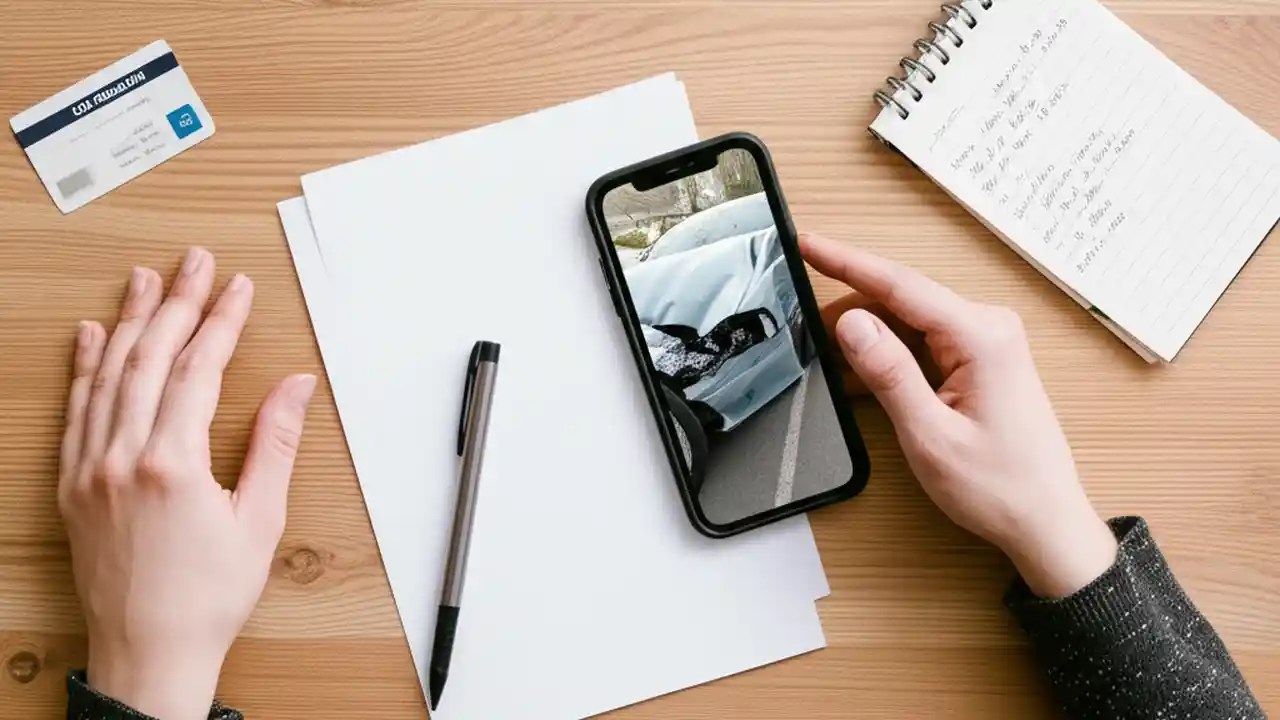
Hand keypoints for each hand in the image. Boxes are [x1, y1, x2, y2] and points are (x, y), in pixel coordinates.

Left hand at [58, 248, 315, 718]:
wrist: (149, 652)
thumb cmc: (207, 597)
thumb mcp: (259, 520)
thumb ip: (275, 443)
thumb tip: (295, 387)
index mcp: (172, 464)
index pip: (197, 369)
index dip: (219, 321)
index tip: (235, 288)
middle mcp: (121, 458)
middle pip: (148, 359)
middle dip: (176, 303)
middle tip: (195, 263)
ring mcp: (89, 470)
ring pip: (106, 376)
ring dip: (128, 322)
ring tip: (145, 280)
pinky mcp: (71, 485)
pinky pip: (74, 411)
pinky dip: (83, 368)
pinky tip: (92, 337)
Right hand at [801, 234, 1115, 597]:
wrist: (1046, 522)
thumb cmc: (998, 487)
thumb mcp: (930, 435)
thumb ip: (889, 373)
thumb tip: (851, 323)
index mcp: (980, 337)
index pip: (899, 285)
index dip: (846, 262)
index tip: (806, 242)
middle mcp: (987, 328)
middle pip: (899, 301)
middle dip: (849, 314)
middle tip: (803, 335)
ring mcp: (986, 343)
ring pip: (907, 324)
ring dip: (868, 342)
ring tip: (829, 366)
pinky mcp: (981, 361)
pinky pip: (923, 345)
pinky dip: (889, 360)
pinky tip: (861, 381)